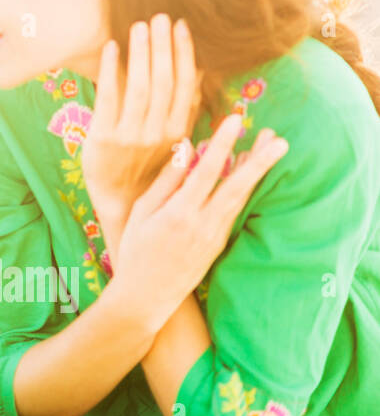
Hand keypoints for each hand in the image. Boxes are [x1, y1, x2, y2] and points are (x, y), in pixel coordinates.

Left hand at [83, 14, 199, 257]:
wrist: (121, 203)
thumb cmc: (150, 169)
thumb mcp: (176, 141)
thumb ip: (185, 110)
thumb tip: (199, 73)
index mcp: (178, 132)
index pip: (185, 86)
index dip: (184, 54)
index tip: (182, 26)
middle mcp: (157, 133)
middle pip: (162, 81)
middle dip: (162, 46)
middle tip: (160, 16)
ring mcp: (130, 135)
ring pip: (138, 86)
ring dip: (139, 53)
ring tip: (139, 25)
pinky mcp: (102, 138)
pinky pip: (107, 98)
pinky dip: (110, 71)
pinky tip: (110, 48)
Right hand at [110, 113, 287, 332]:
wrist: (147, 295)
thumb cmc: (136, 250)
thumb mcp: (141, 213)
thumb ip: (166, 181)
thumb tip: (185, 150)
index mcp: (179, 213)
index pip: (207, 171)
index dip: (223, 143)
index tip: (235, 120)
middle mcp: (203, 224)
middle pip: (238, 186)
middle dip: (260, 160)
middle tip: (280, 139)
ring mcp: (215, 235)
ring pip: (242, 198)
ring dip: (258, 172)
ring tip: (273, 148)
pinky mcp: (219, 243)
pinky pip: (235, 210)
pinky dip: (245, 189)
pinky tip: (251, 174)